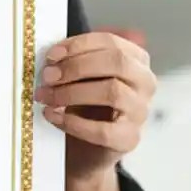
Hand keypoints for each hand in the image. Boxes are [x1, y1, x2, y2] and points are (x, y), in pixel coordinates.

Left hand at [34, 30, 156, 182]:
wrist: (86, 148)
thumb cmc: (84, 104)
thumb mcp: (80, 77)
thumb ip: (72, 62)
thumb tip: (52, 57)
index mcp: (134, 59)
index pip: (111, 42)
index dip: (79, 45)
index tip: (52, 55)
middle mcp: (144, 82)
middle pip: (117, 62)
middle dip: (77, 66)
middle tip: (48, 76)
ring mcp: (140, 111)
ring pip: (113, 92)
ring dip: (72, 93)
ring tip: (46, 96)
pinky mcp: (130, 138)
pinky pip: (103, 130)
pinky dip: (73, 122)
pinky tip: (52, 115)